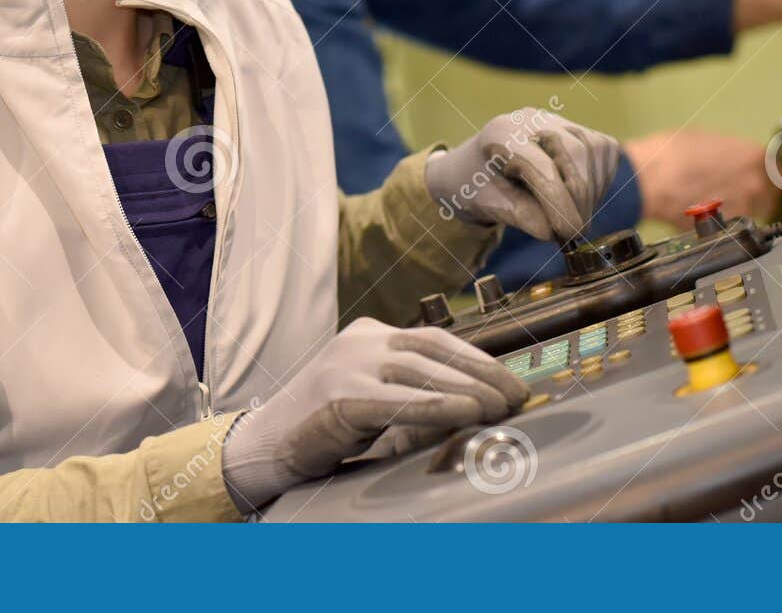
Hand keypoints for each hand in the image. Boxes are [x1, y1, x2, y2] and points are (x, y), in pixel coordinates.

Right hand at [221, 318, 527, 511]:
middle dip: (482, 374)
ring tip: (498, 407)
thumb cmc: (326, 430)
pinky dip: (434, 406)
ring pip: (419, 370)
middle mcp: (360, 341)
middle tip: (516, 397)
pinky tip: (463, 415)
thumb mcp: (378, 404)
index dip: (479, 360)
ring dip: (466, 389)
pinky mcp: (337, 394)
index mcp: (371, 336)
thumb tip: (479, 409)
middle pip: (434, 349)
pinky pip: (395, 399)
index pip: (437, 338)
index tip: (512, 382)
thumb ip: (418, 398)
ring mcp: (346, 364)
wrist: (264, 446)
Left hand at [424, 108, 624, 242]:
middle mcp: (532, 118)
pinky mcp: (578, 129)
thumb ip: (520, 215)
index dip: (558, 202)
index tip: (567, 234)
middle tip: (574, 232)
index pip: (541, 165)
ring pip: (592, 152)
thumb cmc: (479, 187)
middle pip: (574, 152)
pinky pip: (603, 152)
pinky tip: (582, 200)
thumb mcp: (489, 205)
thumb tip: (553, 230)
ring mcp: (557, 120)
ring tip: (573, 219)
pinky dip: (599, 181)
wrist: (477, 169)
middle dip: (579, 198)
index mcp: (502, 132)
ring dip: (591, 193)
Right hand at [622, 129, 778, 229]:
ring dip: (740, 207)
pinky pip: (730, 224)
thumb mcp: (705, 138)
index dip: (766, 168)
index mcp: (754, 156)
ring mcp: (741, 209)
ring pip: (751, 211)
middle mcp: (754, 184)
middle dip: (758, 190)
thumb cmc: (670, 155)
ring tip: (716, 200)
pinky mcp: (724, 228)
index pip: (777, 165)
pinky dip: (721, 220)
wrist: (648, 182)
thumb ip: (730, 150)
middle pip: (770, 192)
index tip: (762, 171)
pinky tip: (703, 210)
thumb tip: (732, 157)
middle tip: (737, 186)